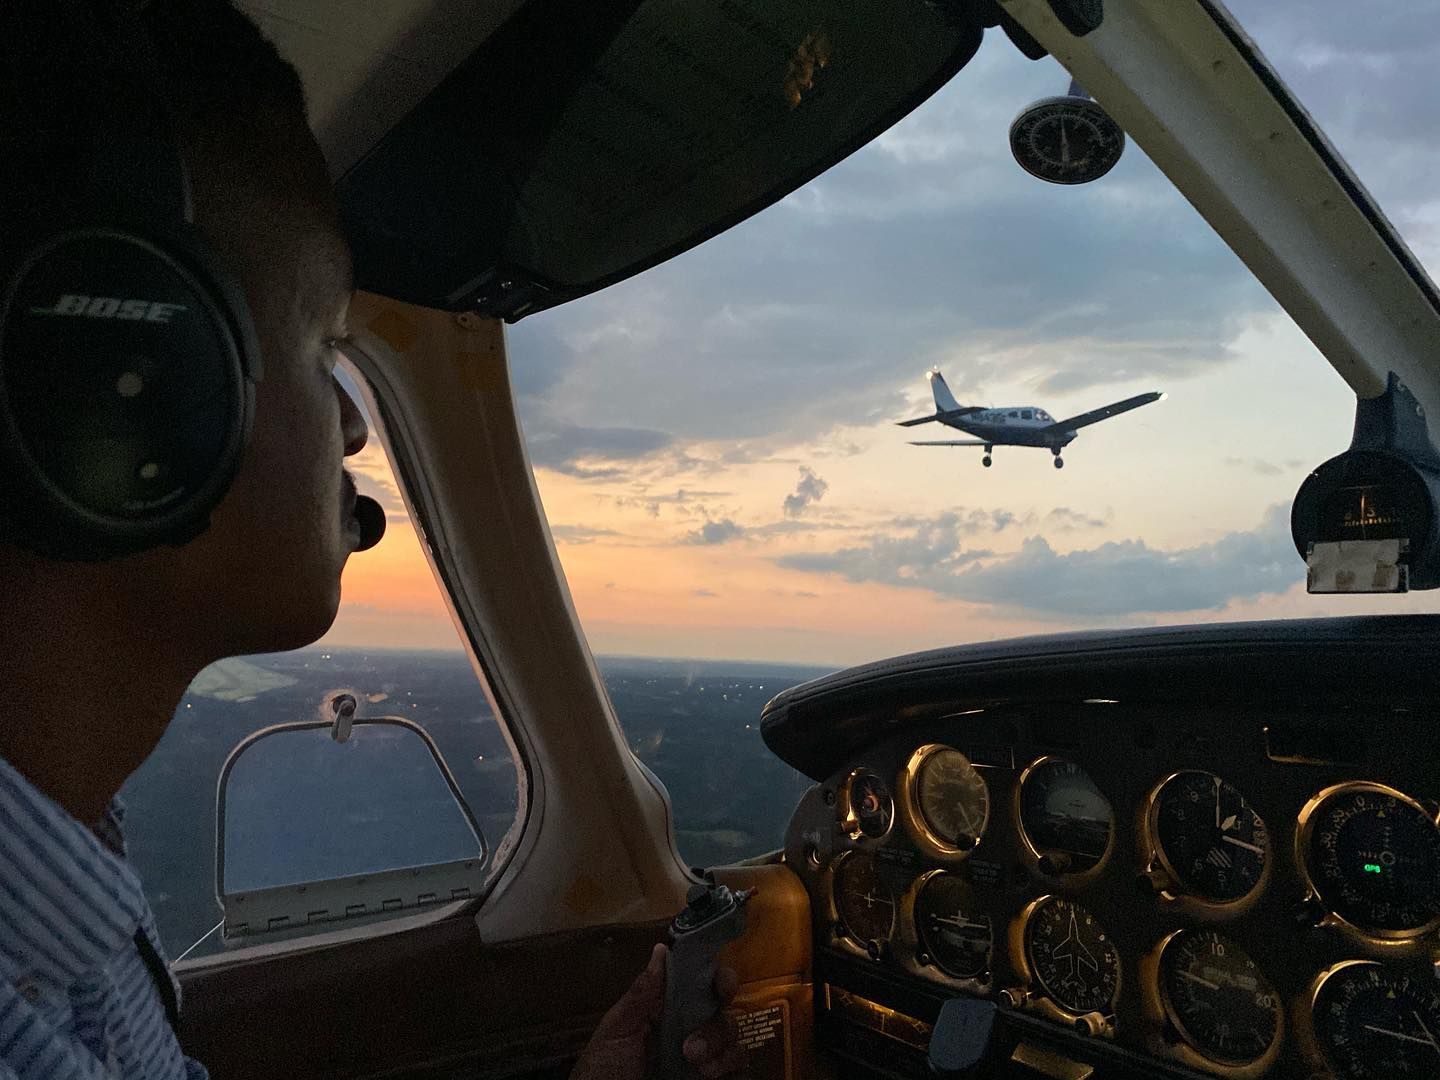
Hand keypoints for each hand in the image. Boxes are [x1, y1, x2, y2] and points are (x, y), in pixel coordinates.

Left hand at [570, 943, 747, 1079]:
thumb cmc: (604, 1068)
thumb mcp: (617, 1029)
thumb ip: (642, 993)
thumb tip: (661, 948)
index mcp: (667, 1008)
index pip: (700, 982)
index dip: (715, 975)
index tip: (718, 980)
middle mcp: (690, 1028)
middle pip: (723, 1006)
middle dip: (722, 1010)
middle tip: (713, 1014)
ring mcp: (704, 1057)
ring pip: (733, 1036)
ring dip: (720, 1042)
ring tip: (694, 1060)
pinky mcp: (714, 1079)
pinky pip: (739, 1068)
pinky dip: (731, 1066)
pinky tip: (709, 1074)